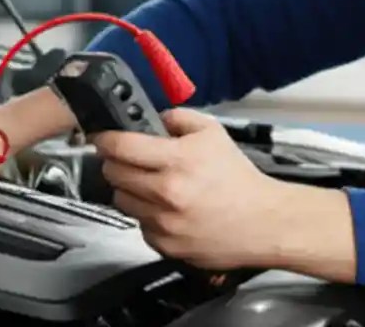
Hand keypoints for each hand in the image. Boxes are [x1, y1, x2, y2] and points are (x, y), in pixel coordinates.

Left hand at [90, 108, 290, 271]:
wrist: (262, 222)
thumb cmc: (238, 178)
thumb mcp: (214, 133)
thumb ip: (179, 118)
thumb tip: (154, 118)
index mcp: (177, 160)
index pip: (121, 146)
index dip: (105, 139)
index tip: (102, 138)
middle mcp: (166, 193)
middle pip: (113, 174)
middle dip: (116, 163)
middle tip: (127, 160)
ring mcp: (164, 223)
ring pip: (122, 201)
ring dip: (129, 190)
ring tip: (150, 186)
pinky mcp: (165, 246)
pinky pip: (140, 226)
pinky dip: (146, 216)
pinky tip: (165, 210)